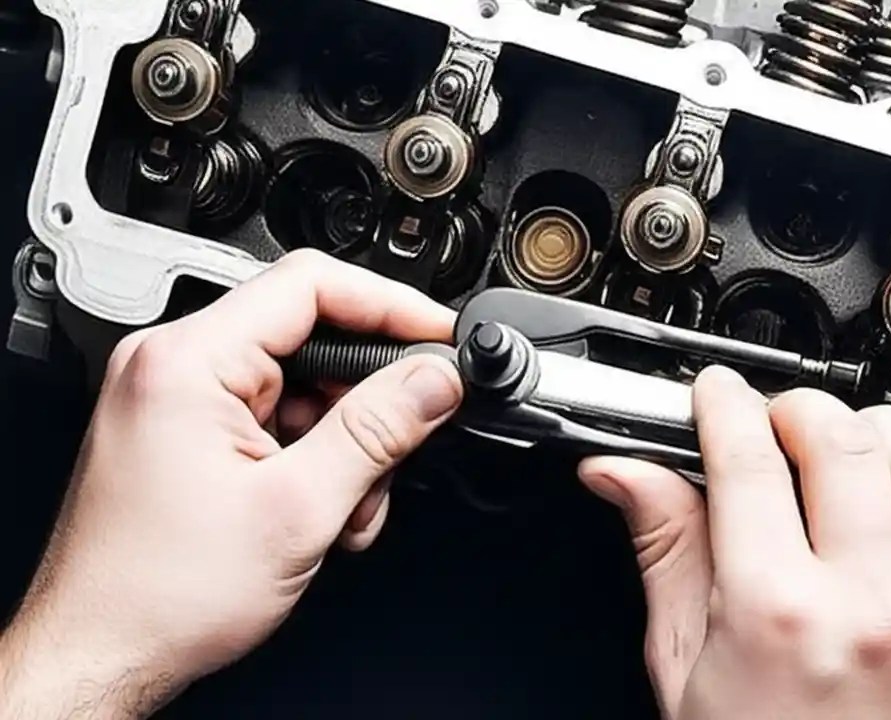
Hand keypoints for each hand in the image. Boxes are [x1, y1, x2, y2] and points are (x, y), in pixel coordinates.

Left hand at [0, 250, 461, 717]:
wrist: (98, 657)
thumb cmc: (158, 595)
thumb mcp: (298, 508)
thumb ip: (377, 431)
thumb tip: (435, 378)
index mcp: (187, 361)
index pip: (312, 286)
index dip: (392, 307)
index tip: (441, 339)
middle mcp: (173, 367)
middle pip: (313, 341)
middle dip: (368, 405)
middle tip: (396, 452)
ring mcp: (176, 402)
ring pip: (302, 390)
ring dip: (345, 448)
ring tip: (346, 510)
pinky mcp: (185, 435)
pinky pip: (274, 422)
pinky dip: (313, 463)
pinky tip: (319, 513)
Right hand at [579, 367, 890, 718]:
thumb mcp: (682, 662)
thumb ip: (664, 550)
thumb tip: (624, 475)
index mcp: (776, 611)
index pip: (748, 458)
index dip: (723, 405)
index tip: (715, 395)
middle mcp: (866, 605)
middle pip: (841, 441)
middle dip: (795, 406)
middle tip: (768, 419)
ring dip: (872, 430)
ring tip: (836, 442)